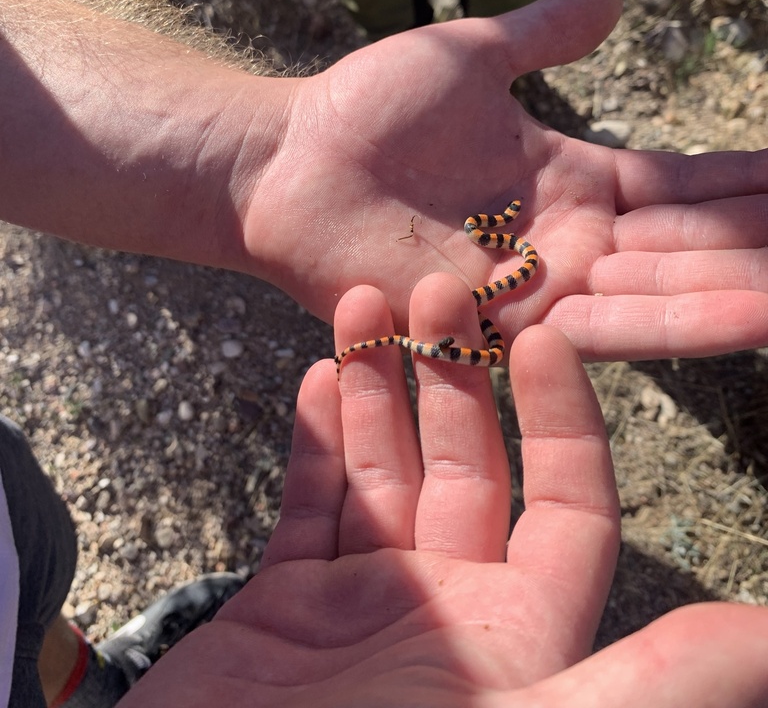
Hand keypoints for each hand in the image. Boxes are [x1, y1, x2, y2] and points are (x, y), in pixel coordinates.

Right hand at [122, 276, 767, 706]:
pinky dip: (317, 440)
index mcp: (522, 633)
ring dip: (377, 387)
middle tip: (434, 288)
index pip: (570, 504)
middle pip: (467, 464)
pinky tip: (319, 373)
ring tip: (364, 304)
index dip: (565, 420)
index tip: (540, 338)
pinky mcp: (287, 605)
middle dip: (452, 375)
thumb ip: (655, 684)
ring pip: (384, 469)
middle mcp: (451, 608)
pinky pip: (311, 502)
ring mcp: (365, 602)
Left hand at [248, 0, 767, 360]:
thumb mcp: (475, 55)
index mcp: (575, 183)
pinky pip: (605, 331)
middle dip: (766, 247)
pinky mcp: (502, 327)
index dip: (754, 186)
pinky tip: (754, 313)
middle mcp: (572, 244)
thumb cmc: (368, 109)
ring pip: (667, 296)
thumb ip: (548, 37)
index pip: (689, 189)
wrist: (288, 161)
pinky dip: (681, 323)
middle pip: (694, 250)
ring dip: (744, 292)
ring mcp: (540, 289)